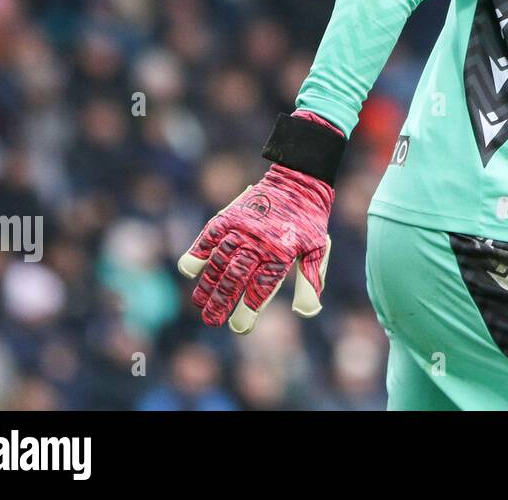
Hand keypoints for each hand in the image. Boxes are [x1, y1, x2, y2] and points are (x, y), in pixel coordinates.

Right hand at [178, 162, 333, 333]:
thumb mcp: (317, 249)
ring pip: (220, 260)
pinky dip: (197, 252)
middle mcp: (260, 241)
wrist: (299, 180)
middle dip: (222, 302)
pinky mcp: (229, 215)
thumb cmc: (308, 221)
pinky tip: (190, 270)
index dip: (249, 309)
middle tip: (212, 321)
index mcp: (283, 252)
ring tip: (200, 303)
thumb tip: (307, 312)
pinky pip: (209, 236)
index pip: (261, 286)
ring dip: (208, 284)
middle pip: (236, 277)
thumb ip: (310, 281)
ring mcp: (242, 227)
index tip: (240, 327)